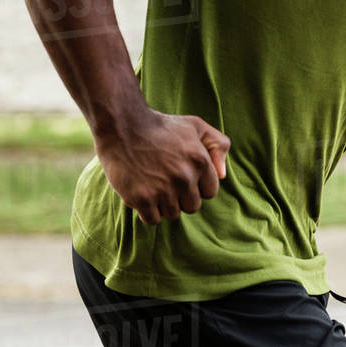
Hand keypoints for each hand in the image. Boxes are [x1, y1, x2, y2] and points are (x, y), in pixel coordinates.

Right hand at [94, 110, 230, 225]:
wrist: (122, 126)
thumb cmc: (161, 126)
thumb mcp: (195, 126)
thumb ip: (218, 145)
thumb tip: (223, 175)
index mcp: (200, 161)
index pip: (210, 192)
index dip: (197, 186)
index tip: (184, 176)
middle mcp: (184, 177)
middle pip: (192, 207)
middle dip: (182, 197)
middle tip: (167, 181)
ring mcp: (163, 189)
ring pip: (172, 214)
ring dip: (164, 204)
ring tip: (153, 185)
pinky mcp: (141, 199)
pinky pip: (152, 220)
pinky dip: (147, 212)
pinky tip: (142, 194)